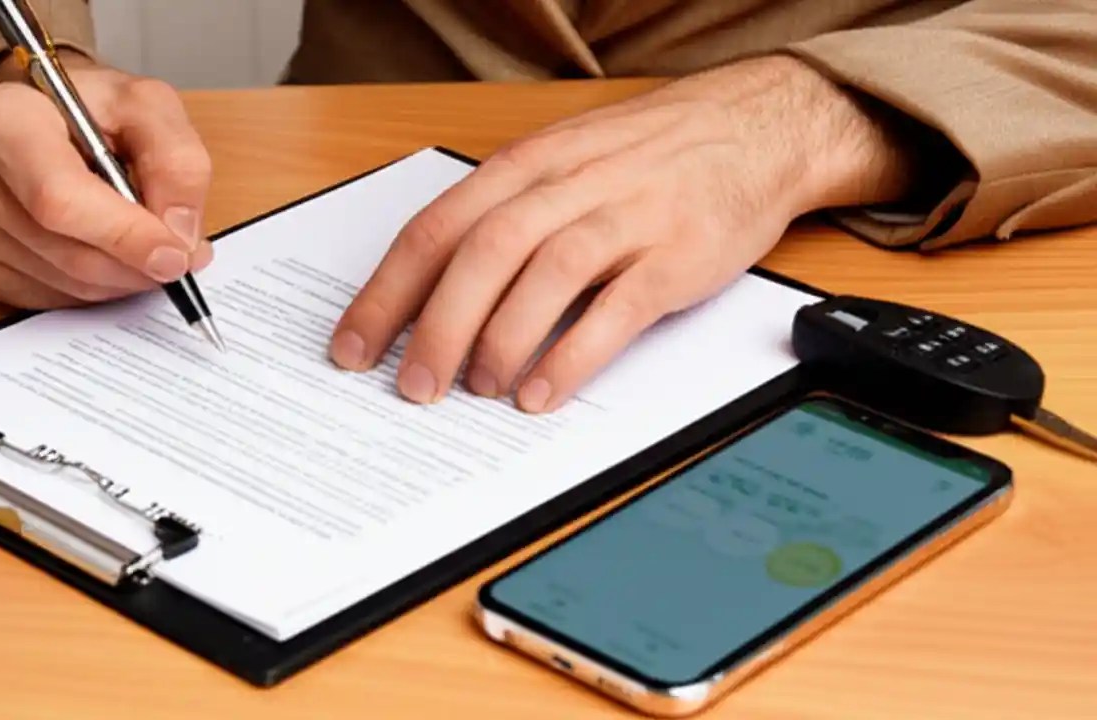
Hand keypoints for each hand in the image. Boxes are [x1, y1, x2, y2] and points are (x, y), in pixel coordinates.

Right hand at [0, 50, 212, 307]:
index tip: (175, 255)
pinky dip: (90, 289)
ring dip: (118, 280)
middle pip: (65, 251)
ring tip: (142, 249)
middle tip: (177, 259)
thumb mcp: (146, 107)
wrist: (39, 117)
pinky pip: (44, 298)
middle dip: (134, 265)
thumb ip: (176, 161)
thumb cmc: (89, 109)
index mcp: (1, 117)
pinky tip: (103, 256)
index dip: (125, 236)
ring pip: (61, 283)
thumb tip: (178, 234)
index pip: (61, 199)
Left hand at [330, 55, 920, 411]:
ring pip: (543, 277)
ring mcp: (624, 218)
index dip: (386, 293)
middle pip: (481, 256)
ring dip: (498, 340)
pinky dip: (571, 356)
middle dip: (434, 328)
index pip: (436, 230)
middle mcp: (568, 185)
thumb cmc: (645, 155)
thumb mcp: (560, 163)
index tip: (353, 347)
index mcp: (527, 164)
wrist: (755, 127)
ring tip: (475, 388)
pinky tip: (541, 392)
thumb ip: (501, 217)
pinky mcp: (674, 256)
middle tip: (410, 386)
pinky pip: (614, 310)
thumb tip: (433, 295)